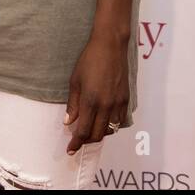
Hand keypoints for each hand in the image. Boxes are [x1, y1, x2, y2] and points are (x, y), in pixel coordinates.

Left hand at [63, 34, 129, 154]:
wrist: (110, 46)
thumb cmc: (89, 60)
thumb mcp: (75, 81)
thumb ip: (73, 104)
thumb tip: (68, 122)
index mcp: (90, 101)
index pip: (83, 131)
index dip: (76, 143)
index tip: (70, 149)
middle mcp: (106, 105)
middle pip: (97, 134)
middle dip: (86, 140)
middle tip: (78, 139)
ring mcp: (117, 103)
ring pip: (110, 129)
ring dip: (99, 133)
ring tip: (90, 129)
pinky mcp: (125, 99)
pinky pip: (119, 120)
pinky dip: (111, 125)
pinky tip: (103, 120)